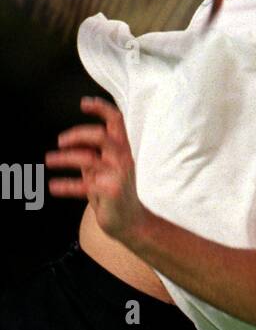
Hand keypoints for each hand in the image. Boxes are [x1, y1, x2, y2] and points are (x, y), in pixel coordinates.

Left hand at [46, 97, 146, 244]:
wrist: (133, 224)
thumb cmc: (117, 195)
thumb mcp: (105, 170)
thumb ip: (93, 155)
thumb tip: (72, 141)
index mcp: (125, 149)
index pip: (117, 121)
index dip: (101, 109)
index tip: (83, 104)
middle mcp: (124, 159)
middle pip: (100, 136)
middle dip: (76, 135)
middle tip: (60, 141)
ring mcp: (118, 175)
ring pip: (86, 159)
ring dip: (63, 158)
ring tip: (49, 160)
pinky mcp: (109, 192)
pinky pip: (82, 185)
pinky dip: (65, 185)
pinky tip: (53, 187)